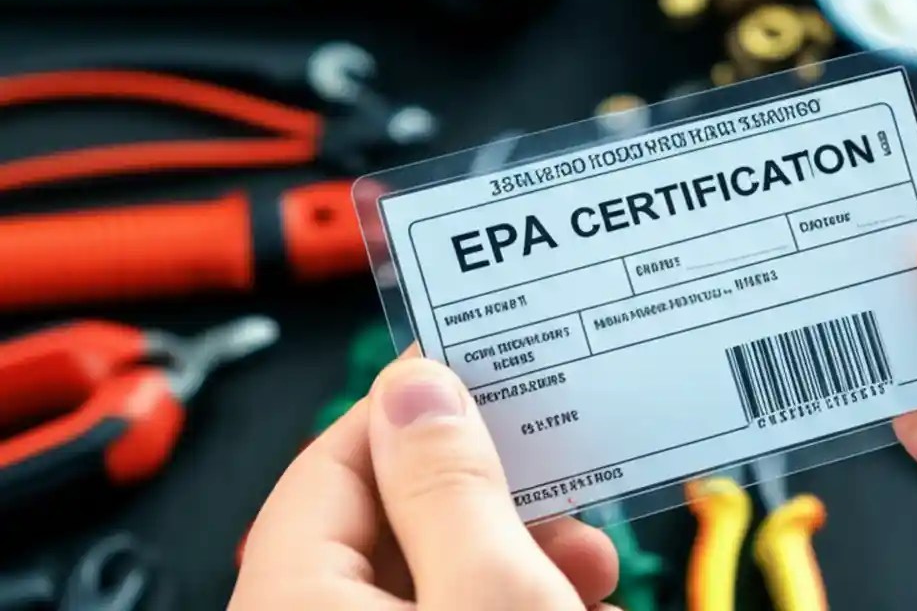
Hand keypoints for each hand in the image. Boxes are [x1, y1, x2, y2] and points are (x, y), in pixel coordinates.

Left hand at [229, 352, 619, 608]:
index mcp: (291, 599)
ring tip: (588, 570)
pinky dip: (510, 607)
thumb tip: (418, 388)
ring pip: (432, 581)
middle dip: (493, 501)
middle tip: (562, 485)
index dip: (413, 404)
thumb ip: (450, 483)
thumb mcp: (493, 592)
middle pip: (390, 524)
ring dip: (519, 562)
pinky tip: (578, 605)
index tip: (483, 366)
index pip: (333, 460)